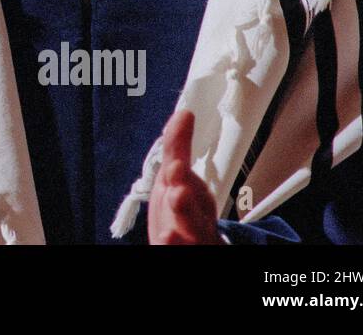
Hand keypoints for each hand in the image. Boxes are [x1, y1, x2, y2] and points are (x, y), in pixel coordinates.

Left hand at [147, 110, 223, 244]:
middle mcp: (195, 217)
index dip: (181, 175)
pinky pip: (180, 250)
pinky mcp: (183, 248)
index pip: (187, 182)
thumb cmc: (185, 209)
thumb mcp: (178, 176)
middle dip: (186, 200)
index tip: (174, 165)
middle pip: (192, 211)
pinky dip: (175, 245)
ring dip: (183, 221)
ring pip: (191, 231)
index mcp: (195, 195)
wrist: (197, 242)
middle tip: (178, 191)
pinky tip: (166, 238)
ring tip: (174, 214)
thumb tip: (184, 112)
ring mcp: (191, 236)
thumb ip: (177, 146)